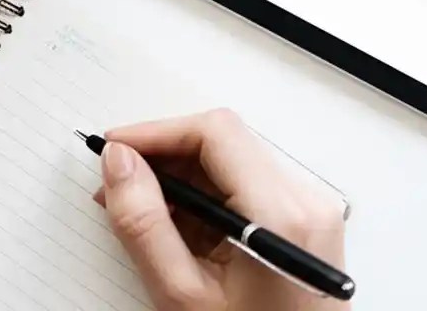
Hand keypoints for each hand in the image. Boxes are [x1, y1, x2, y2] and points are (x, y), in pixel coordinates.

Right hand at [96, 109, 348, 310]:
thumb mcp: (183, 295)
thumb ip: (144, 223)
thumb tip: (119, 162)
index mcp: (282, 214)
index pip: (215, 133)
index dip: (157, 132)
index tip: (115, 149)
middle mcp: (308, 202)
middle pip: (223, 142)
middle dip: (163, 156)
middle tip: (116, 185)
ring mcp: (311, 211)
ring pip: (232, 162)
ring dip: (180, 177)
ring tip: (140, 213)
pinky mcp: (304, 223)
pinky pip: (245, 187)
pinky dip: (203, 197)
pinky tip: (174, 227)